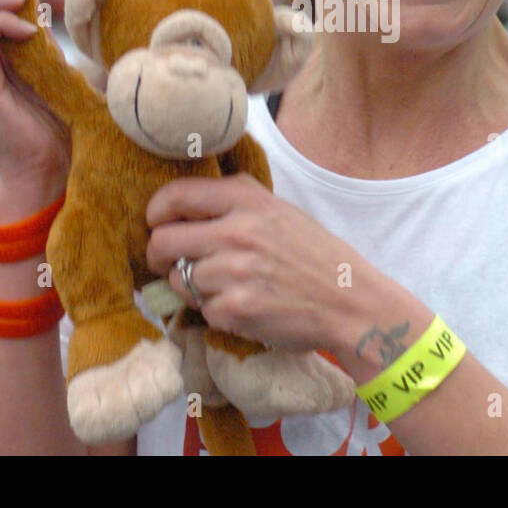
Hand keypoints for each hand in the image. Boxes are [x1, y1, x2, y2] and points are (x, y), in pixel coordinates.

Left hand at [143, 174, 366, 353]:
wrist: (350, 301)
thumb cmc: (314, 256)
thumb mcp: (279, 212)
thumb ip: (235, 205)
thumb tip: (182, 211)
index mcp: (248, 201)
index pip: (177, 195)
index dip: (157, 211)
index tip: (157, 222)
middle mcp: (237, 233)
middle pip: (163, 241)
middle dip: (160, 255)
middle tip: (170, 263)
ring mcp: (234, 273)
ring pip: (180, 280)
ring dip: (195, 288)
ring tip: (229, 287)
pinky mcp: (235, 309)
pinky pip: (202, 311)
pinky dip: (217, 312)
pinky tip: (244, 307)